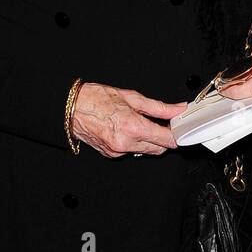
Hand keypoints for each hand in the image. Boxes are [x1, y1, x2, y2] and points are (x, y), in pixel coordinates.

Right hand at [71, 82, 185, 156]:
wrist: (71, 108)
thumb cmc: (96, 99)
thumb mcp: (132, 98)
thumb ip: (159, 107)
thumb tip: (177, 109)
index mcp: (133, 127)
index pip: (166, 140)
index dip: (176, 134)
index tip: (180, 128)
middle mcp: (126, 143)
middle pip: (158, 149)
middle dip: (163, 138)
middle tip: (162, 123)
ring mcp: (118, 151)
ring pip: (145, 151)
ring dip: (149, 140)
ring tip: (140, 122)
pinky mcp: (111, 154)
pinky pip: (131, 151)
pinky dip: (134, 142)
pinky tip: (127, 129)